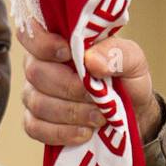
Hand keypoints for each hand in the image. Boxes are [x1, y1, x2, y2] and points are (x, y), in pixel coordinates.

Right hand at [18, 23, 160, 145]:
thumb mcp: (133, 60)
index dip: (42, 43)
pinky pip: (36, 129)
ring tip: (99, 117)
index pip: (30, 33)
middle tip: (97, 96)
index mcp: (57, 42)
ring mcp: (35, 96)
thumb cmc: (127, 80)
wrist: (135, 115)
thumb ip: (116, 53)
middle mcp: (40, 66)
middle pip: (35, 72)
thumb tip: (91, 60)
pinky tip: (85, 132)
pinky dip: (62, 132)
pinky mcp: (37, 123)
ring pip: (38, 103)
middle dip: (69, 87)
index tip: (67, 53)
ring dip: (71, 112)